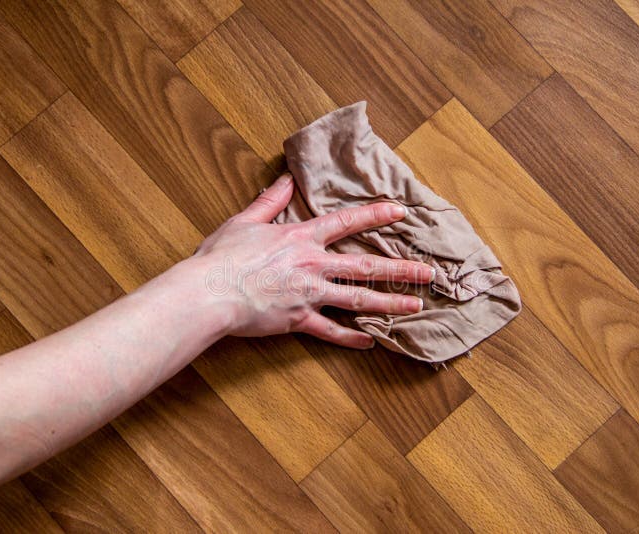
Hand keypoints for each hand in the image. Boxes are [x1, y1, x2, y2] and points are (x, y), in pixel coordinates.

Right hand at [190, 174, 433, 347]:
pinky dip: (350, 338)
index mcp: (301, 238)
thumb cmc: (223, 256)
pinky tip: (370, 342)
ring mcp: (309, 294)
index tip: (400, 211)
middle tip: (428, 273)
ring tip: (415, 307)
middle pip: (366, 266)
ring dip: (390, 304)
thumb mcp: (245, 220)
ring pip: (358, 299)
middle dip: (401, 269)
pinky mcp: (298, 320)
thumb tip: (287, 178)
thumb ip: (270, 200)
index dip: (375, 215)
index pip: (346, 222)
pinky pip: (331, 331)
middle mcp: (313, 265)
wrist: (210, 291)